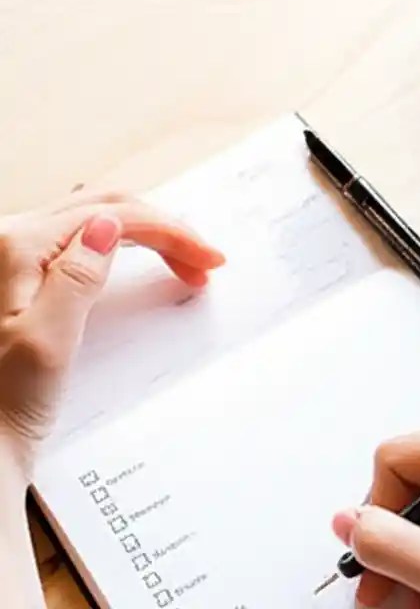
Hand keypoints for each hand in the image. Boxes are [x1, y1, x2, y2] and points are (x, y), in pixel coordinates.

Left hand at [0, 191, 224, 470]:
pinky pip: (81, 240)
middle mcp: (10, 240)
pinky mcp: (24, 276)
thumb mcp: (45, 342)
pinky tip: (140, 259)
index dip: (168, 232)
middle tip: (205, 260)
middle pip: (106, 208)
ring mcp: (15, 256)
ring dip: (146, 235)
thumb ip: (75, 277)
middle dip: (163, 229)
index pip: (112, 215)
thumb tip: (107, 226)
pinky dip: (122, 245)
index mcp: (15, 245)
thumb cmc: (4, 403)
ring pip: (97, 221)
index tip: (208, 259)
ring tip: (184, 263)